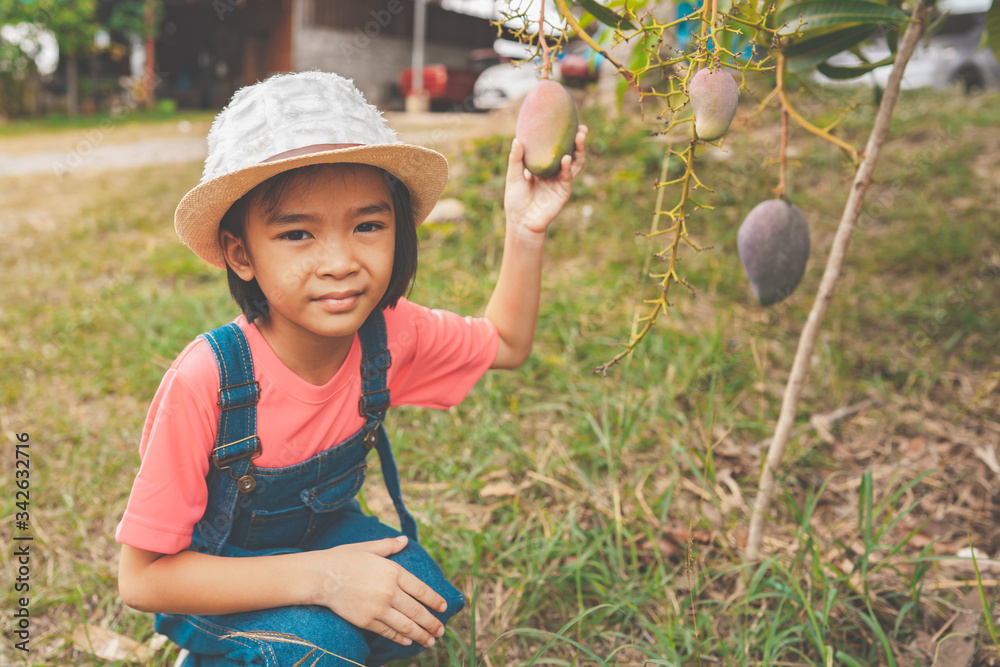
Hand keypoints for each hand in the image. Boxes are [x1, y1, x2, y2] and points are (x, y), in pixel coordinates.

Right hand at [308, 536, 447, 647]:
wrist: (320, 577)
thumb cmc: (344, 558)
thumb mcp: (369, 547)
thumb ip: (389, 546)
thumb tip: (404, 540)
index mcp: (393, 571)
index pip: (421, 590)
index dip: (435, 601)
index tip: (443, 608)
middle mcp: (389, 591)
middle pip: (417, 611)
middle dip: (432, 623)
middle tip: (441, 631)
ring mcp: (378, 608)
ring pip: (405, 625)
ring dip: (421, 635)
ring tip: (430, 641)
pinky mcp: (366, 620)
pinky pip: (387, 631)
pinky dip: (400, 637)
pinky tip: (407, 640)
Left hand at [504, 125, 587, 233]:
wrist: (520, 222)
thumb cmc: (515, 200)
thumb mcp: (513, 176)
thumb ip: (516, 159)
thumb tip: (517, 139)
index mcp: (545, 167)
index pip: (557, 148)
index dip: (564, 137)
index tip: (567, 122)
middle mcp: (555, 173)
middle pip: (571, 153)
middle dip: (578, 141)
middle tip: (581, 127)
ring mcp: (561, 182)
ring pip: (574, 164)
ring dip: (578, 151)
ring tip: (579, 136)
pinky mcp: (563, 193)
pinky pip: (567, 178)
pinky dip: (566, 167)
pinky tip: (566, 158)